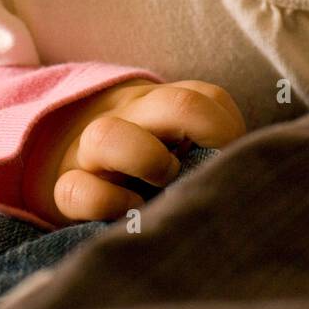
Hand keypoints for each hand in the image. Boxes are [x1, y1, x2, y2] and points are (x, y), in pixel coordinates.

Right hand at [22, 79, 245, 226]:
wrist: (73, 161)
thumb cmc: (144, 158)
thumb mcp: (173, 140)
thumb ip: (205, 145)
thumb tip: (243, 172)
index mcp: (161, 105)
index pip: (207, 97)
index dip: (227, 129)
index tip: (232, 160)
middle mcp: (129, 118)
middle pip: (173, 104)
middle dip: (198, 129)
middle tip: (201, 165)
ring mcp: (92, 151)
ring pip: (107, 136)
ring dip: (146, 159)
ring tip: (163, 183)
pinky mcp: (65, 187)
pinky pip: (76, 190)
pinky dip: (106, 202)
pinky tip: (129, 211)